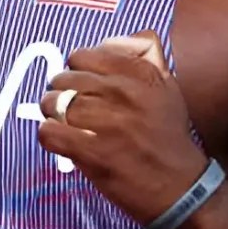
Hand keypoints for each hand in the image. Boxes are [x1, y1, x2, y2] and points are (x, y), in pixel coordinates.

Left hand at [35, 33, 212, 228]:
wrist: (178, 185)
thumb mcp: (167, 87)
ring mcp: (108, 123)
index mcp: (142, 73)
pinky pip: (49, 133)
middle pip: (64, 79)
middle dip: (61, 93)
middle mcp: (125, 93)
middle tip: (69, 108)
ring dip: (52, 115)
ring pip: (53, 104)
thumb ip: (143, 57)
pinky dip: (48, 136)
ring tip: (65, 124)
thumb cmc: (167, 137)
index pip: (84, 56)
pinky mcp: (93, 152)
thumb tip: (108, 43)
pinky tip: (61, 141)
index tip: (82, 86)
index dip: (76, 71)